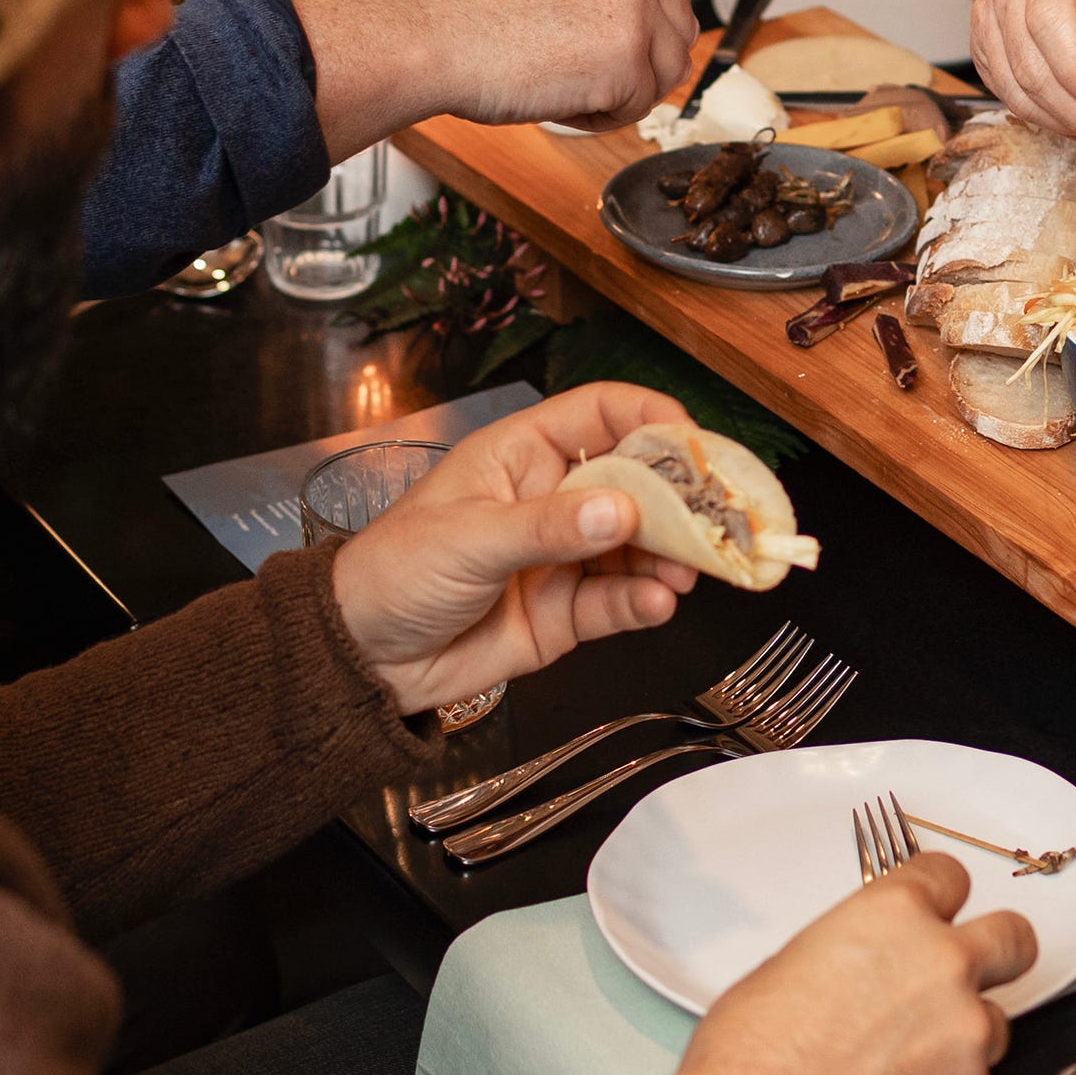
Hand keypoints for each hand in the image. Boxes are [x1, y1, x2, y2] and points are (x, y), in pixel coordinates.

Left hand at [323, 383, 700, 713]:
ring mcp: (564, 558)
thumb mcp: (467, 540)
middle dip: (679, 500)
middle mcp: (552, 500)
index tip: (694, 443)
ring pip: (639, 546)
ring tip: (685, 571)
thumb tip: (619, 511)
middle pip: (636, 483)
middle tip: (714, 519)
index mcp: (522, 456)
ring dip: (670, 556)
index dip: (651, 419)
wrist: (362, 659)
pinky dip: (644, 602)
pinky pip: (619, 601)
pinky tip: (655, 603)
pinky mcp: (567, 612)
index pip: (601, 415)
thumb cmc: (392, 573)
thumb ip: (546, 528)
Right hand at [396, 0, 698, 128]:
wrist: (426, 35)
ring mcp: (635, 6)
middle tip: (581, 78)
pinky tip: (552, 98)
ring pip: (664, 75)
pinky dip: (598, 118)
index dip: (641, 36)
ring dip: (620, 94)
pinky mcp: (630, 58)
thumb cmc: (463, 14)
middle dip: (639, 66)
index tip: (605, 54)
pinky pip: (637, 109)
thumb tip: (629, 25)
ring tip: (559, 85)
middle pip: (677, 35)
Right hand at [659, 849, 1038, 1074]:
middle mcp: (943, 962)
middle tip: (977, 972)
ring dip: (964, 1036)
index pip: (950, 876)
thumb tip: (868, 966)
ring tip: (906, 1064)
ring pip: (995, 1022)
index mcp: (893, 915)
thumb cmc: (754, 1055)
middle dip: (1000, 953)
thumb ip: (855, 950)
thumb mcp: (791, 963)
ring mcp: (966, 1029)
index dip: (943, 896)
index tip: (941, 911)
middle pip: (1014, 937)